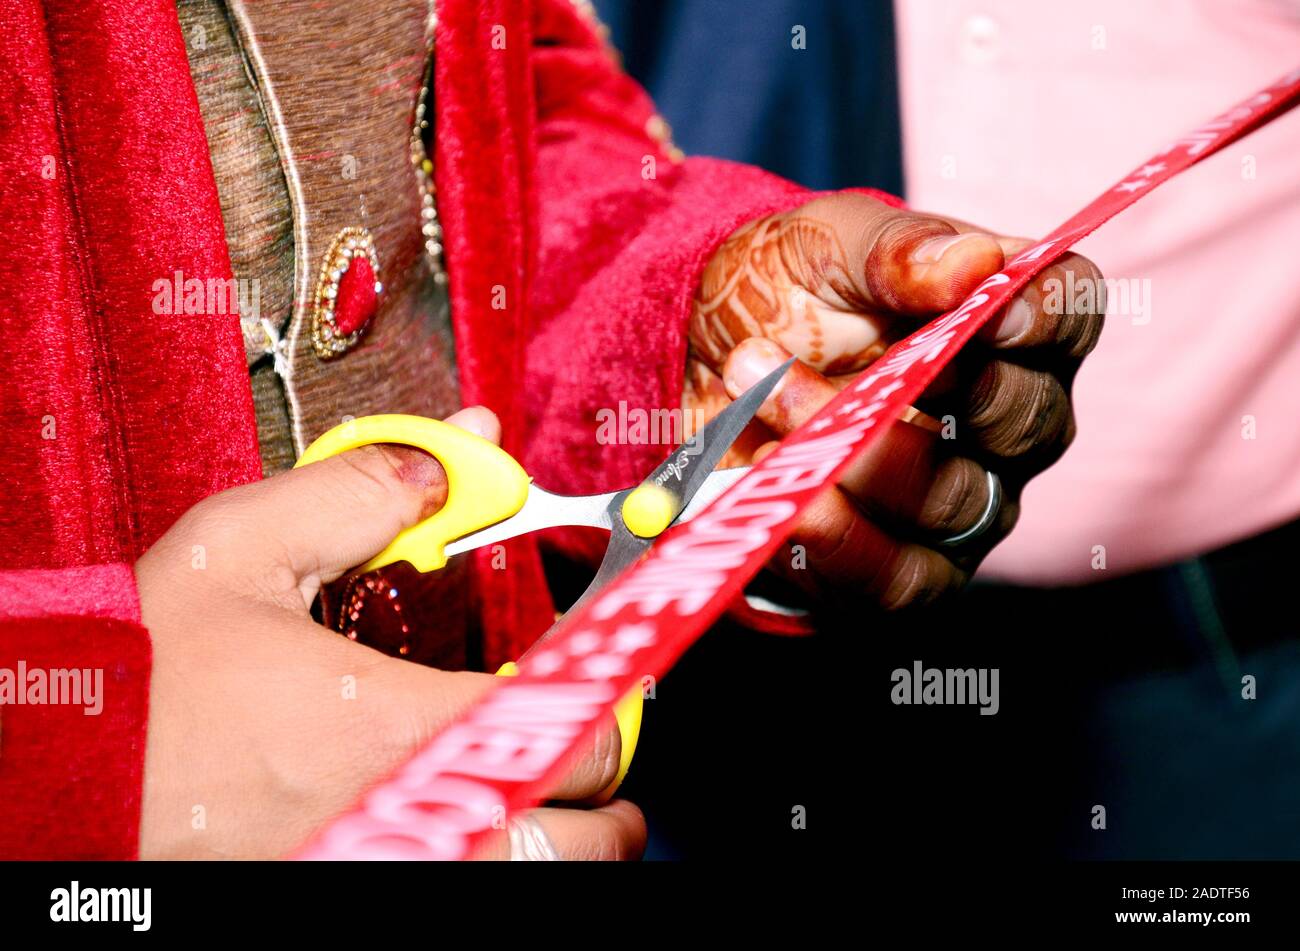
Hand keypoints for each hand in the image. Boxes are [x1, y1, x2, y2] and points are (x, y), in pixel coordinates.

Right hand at [135, 407, 643, 859]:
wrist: (48, 786)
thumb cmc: (134, 687)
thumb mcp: (237, 552)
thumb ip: (360, 494)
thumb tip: (455, 452)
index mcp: (403, 731)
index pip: (581, 728)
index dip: (609, 689)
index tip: (607, 666)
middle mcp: (415, 825)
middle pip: (592, 833)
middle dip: (597, 776)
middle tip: (573, 733)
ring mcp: (392, 876)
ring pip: (545, 877)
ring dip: (560, 832)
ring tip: (527, 783)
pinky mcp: (357, 902)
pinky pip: (480, 895)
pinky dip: (496, 860)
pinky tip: (455, 817)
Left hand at [686, 192, 1103, 608]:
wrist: (695, 361)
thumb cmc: (783, 290)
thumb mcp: (825, 242)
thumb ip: (898, 250)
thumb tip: (976, 262)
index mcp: (1006, 323)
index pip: (1068, 318)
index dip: (1042, 318)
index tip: (987, 313)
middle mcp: (1004, 423)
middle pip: (1024, 423)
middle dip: (925, 389)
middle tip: (830, 358)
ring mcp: (959, 504)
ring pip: (952, 503)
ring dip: (857, 456)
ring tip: (769, 400)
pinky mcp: (895, 570)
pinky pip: (896, 578)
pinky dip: (839, 541)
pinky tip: (790, 497)